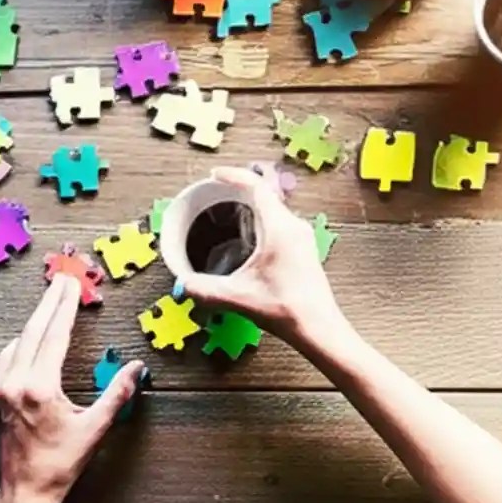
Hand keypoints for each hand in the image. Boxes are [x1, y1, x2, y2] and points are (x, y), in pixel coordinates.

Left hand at [0, 276, 144, 502]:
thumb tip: (136, 369)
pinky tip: (30, 339)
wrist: (26, 490)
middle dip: (49, 302)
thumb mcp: (95, 428)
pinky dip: (21, 340)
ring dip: (35, 320)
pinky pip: (7, 357)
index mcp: (40, 387)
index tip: (72, 286)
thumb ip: (117, 394)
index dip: (65, 307)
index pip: (54, 335)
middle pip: (33, 329)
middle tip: (62, 280)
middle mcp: (16, 383)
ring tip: (50, 303)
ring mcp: (3, 389)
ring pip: (17, 341)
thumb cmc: (59, 463)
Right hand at [175, 167, 343, 343]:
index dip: (234, 176)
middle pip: (267, 194)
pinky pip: (281, 221)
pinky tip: (251, 233)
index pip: (257, 187)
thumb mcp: (238, 297)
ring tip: (231, 208)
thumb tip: (182, 284)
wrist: (319, 328)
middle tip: (218, 190)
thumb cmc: (286, 309)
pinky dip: (263, 218)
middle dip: (241, 188)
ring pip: (275, 208)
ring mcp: (302, 237)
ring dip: (254, 204)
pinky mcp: (304, 249)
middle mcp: (294, 226)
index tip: (215, 174)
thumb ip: (205, 290)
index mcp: (280, 228)